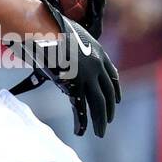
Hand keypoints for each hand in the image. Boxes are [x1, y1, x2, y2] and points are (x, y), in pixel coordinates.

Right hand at [14, 0, 120, 136]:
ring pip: (98, 104)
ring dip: (100, 121)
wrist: (44, 29)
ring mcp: (87, 76)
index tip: (117, 100)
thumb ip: (76, 43)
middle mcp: (97, 66)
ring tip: (100, 133)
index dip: (115, 90)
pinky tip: (80, 131)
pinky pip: (80, 108)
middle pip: (108, 93)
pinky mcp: (74, 85)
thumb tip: (68, 46)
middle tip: (108, 121)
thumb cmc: (51, 27)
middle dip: (109, 110)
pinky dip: (81, 123)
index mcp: (99, 53)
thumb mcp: (72, 32)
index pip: (112, 76)